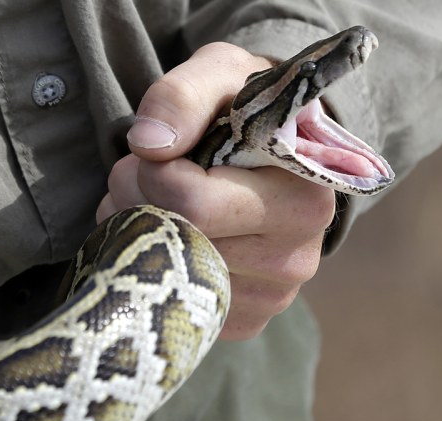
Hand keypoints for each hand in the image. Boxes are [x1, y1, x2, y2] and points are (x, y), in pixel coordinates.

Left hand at [96, 42, 335, 339]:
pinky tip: (167, 238)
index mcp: (305, 193)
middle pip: (175, 241)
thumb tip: (148, 145)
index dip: (152, 172)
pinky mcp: (245, 321)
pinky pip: (174, 302)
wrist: (272, 151)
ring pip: (168, 273)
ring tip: (154, 201)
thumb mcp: (220, 77)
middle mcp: (298, 255)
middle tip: (139, 174)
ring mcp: (273, 296)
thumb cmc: (243, 111)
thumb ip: (183, 97)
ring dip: (138, 231)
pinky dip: (154, 267)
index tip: (158, 151)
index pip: (192, 202)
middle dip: (137, 200)